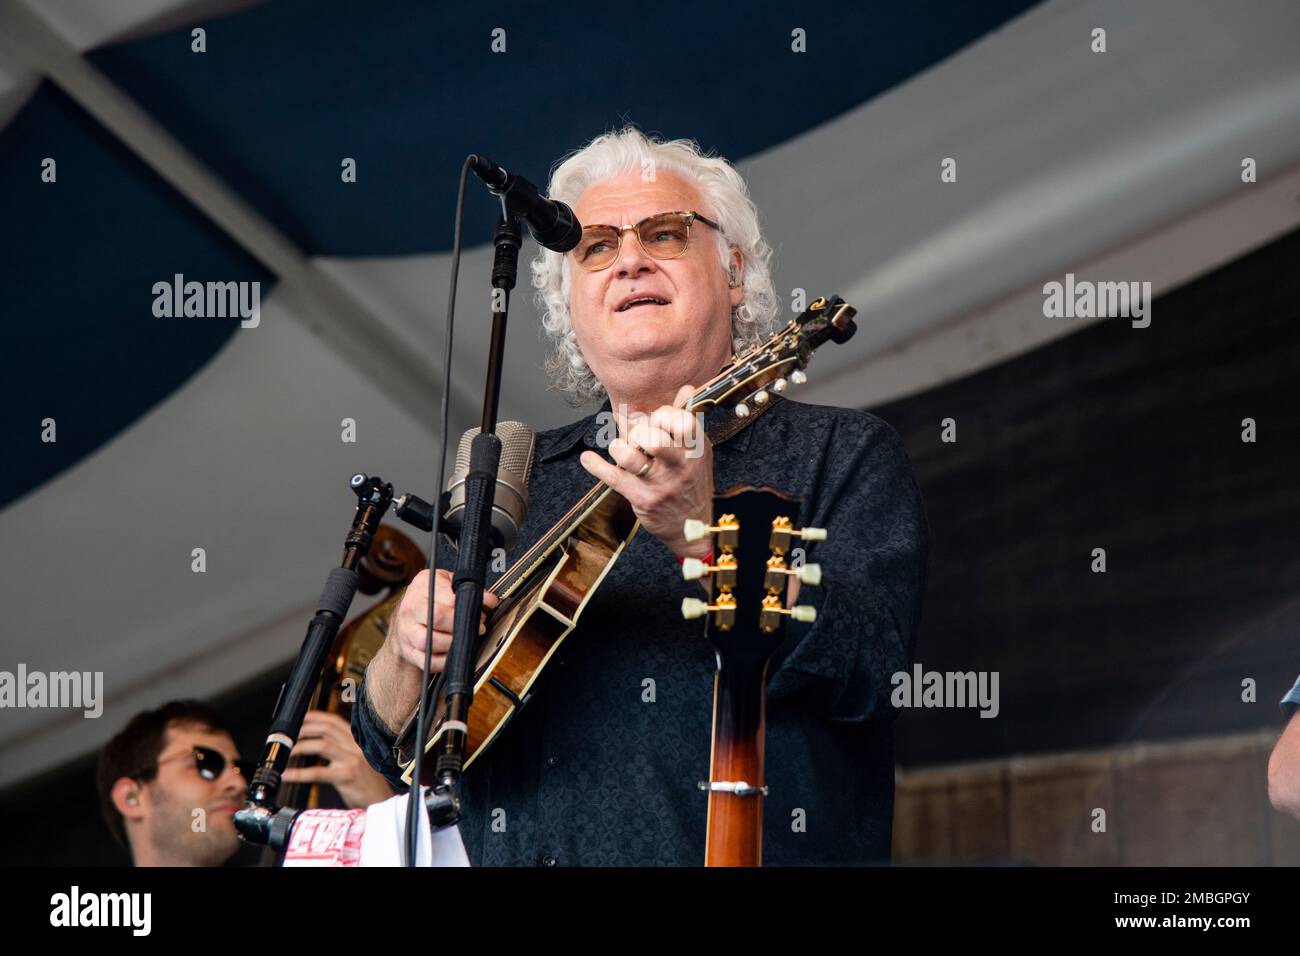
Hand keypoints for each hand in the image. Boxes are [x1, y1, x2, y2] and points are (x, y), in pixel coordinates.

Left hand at [281, 710, 395, 808]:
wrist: (382, 802)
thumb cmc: (367, 785)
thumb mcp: (358, 762)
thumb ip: (342, 751)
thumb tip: (317, 745)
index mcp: (357, 742)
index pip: (335, 722)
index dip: (316, 717)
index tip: (301, 718)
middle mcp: (355, 748)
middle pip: (327, 729)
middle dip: (304, 729)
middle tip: (288, 736)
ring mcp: (352, 761)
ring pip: (322, 745)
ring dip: (300, 747)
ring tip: (287, 754)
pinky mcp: (347, 776)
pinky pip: (318, 772)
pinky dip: (299, 774)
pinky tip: (288, 776)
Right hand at [388, 567, 499, 672]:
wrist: (409, 614)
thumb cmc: (431, 597)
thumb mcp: (449, 583)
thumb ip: (470, 589)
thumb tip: (491, 600)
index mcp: (421, 586)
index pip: (447, 599)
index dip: (467, 608)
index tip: (480, 612)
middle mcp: (410, 609)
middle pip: (437, 619)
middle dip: (461, 626)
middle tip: (477, 628)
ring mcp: (407, 632)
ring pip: (430, 642)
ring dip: (453, 644)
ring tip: (465, 639)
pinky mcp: (409, 652)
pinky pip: (428, 662)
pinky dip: (445, 661)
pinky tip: (454, 654)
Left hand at [579, 384, 713, 559]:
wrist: (692, 527)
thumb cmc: (691, 482)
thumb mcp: (696, 451)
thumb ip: (686, 418)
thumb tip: (686, 388)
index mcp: (695, 448)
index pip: (678, 419)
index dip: (662, 415)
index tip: (655, 422)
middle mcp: (680, 464)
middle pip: (653, 437)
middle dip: (638, 433)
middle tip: (637, 440)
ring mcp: (660, 483)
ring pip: (629, 456)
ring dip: (618, 448)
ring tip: (620, 450)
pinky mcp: (642, 499)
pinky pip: (613, 477)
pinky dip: (595, 466)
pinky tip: (587, 459)